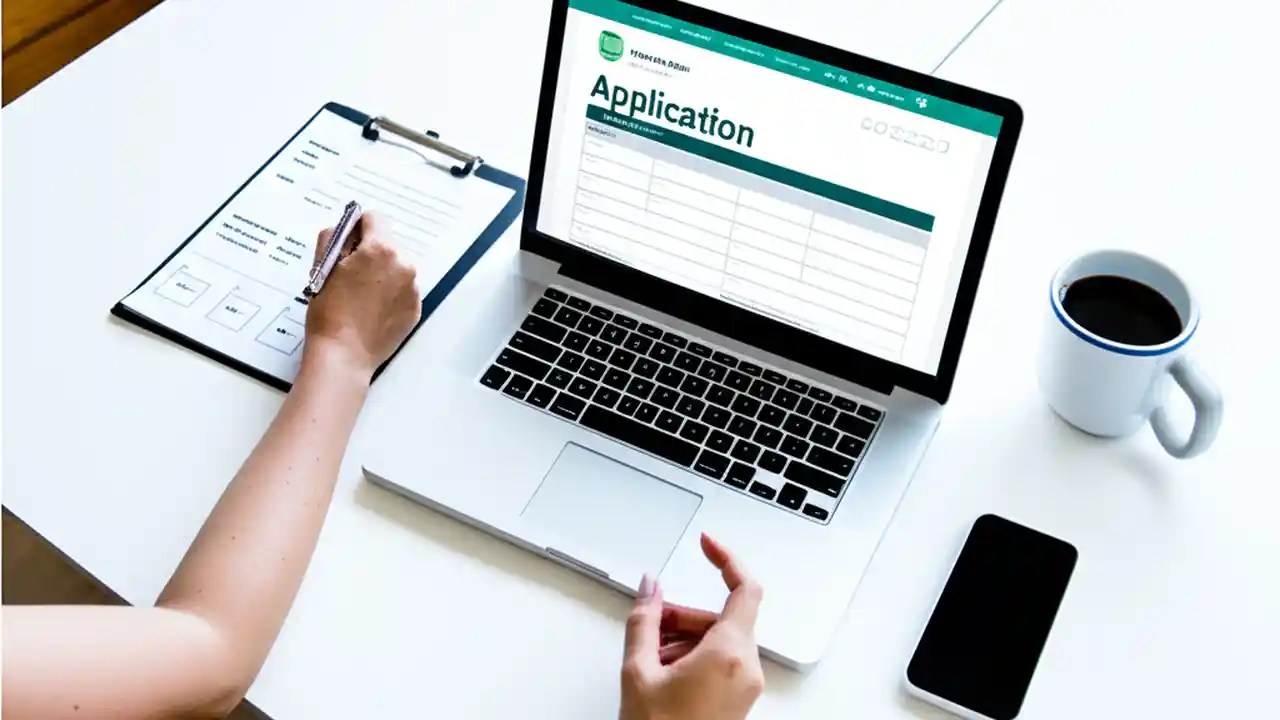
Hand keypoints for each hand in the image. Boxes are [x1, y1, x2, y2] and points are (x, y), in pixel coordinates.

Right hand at [304, 212, 420, 378]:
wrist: (344, 354)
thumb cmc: (329, 312)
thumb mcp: (321, 267)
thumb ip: (333, 237)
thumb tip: (344, 227)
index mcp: (380, 249)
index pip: (375, 218)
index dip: (358, 227)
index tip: (349, 242)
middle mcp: (404, 264)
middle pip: (387, 244)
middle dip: (370, 253)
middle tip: (350, 276)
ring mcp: (413, 288)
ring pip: (396, 268)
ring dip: (382, 274)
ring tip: (361, 296)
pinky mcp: (415, 308)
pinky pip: (403, 290)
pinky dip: (390, 295)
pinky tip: (372, 310)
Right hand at [620, 534, 764, 719]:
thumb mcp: (638, 672)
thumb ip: (645, 619)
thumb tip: (649, 586)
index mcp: (730, 654)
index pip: (745, 587)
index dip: (726, 558)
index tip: (707, 543)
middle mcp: (747, 669)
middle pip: (723, 617)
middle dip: (683, 615)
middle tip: (651, 624)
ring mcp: (746, 687)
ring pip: (719, 640)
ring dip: (684, 640)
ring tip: (650, 661)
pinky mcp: (738, 701)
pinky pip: (720, 662)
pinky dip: (692, 658)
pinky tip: (663, 676)